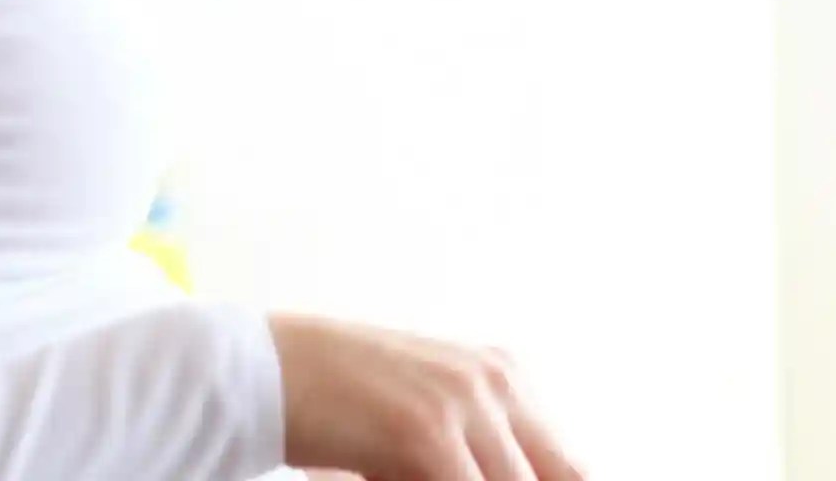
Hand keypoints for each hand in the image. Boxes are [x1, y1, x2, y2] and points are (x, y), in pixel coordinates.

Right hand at [268, 313, 585, 480]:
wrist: (266, 365)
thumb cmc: (338, 402)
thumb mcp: (423, 420)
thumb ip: (472, 452)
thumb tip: (509, 477)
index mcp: (503, 377)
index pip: (569, 469)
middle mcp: (496, 382)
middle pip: (554, 479)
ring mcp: (466, 403)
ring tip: (403, 478)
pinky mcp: (428, 431)